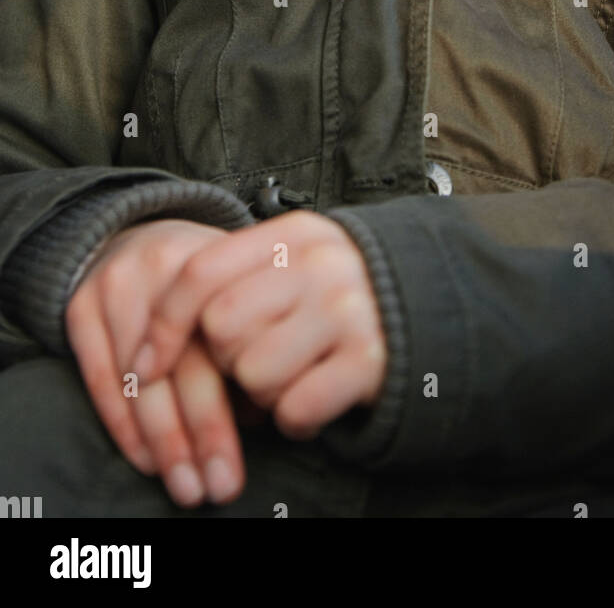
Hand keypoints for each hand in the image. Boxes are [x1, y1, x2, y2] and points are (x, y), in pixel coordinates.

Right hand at [65, 218, 246, 506]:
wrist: (137, 235)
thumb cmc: (204, 281)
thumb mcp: (238, 289)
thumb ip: (253, 340)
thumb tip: (268, 413)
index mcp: (219, 262)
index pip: (224, 343)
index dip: (227, 411)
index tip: (237, 463)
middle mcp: (168, 266)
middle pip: (181, 363)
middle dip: (201, 434)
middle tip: (214, 486)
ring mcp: (120, 283)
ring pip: (138, 376)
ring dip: (162, 441)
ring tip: (183, 483)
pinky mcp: (82, 303)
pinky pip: (99, 375)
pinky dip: (121, 423)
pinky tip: (145, 457)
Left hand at [130, 210, 387, 439]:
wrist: (431, 306)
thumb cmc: (335, 290)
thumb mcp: (293, 259)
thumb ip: (235, 275)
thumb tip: (148, 339)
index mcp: (293, 233)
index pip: (201, 271)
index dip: (164, 324)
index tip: (145, 365)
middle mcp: (321, 265)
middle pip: (220, 326)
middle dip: (224, 357)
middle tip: (254, 358)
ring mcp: (349, 311)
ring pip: (253, 372)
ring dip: (261, 392)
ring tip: (290, 374)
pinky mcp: (369, 362)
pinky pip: (295, 409)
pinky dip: (295, 418)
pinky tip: (313, 397)